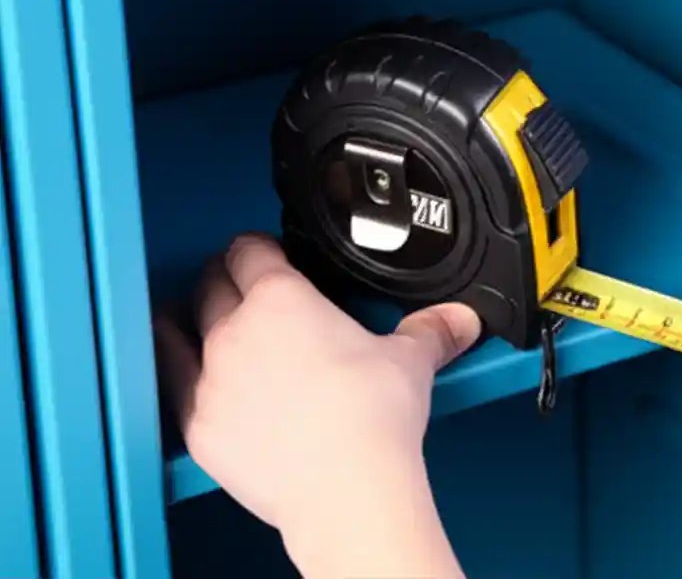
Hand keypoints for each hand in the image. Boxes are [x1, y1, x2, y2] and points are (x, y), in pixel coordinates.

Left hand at [153, 233, 478, 577]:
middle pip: (211, 284)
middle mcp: (235, 331)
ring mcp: (210, 379)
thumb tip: (458, 320)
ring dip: (189, 320)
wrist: (345, 488)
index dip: (259, 246)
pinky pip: (171, 387)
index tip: (268, 252)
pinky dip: (178, 375)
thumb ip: (431, 331)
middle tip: (240, 282)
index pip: (251, 251)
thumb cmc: (372, 421)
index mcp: (281, 299)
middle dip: (224, 276)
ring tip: (198, 318)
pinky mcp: (199, 427)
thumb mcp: (411, 362)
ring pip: (179, 331)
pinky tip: (187, 375)